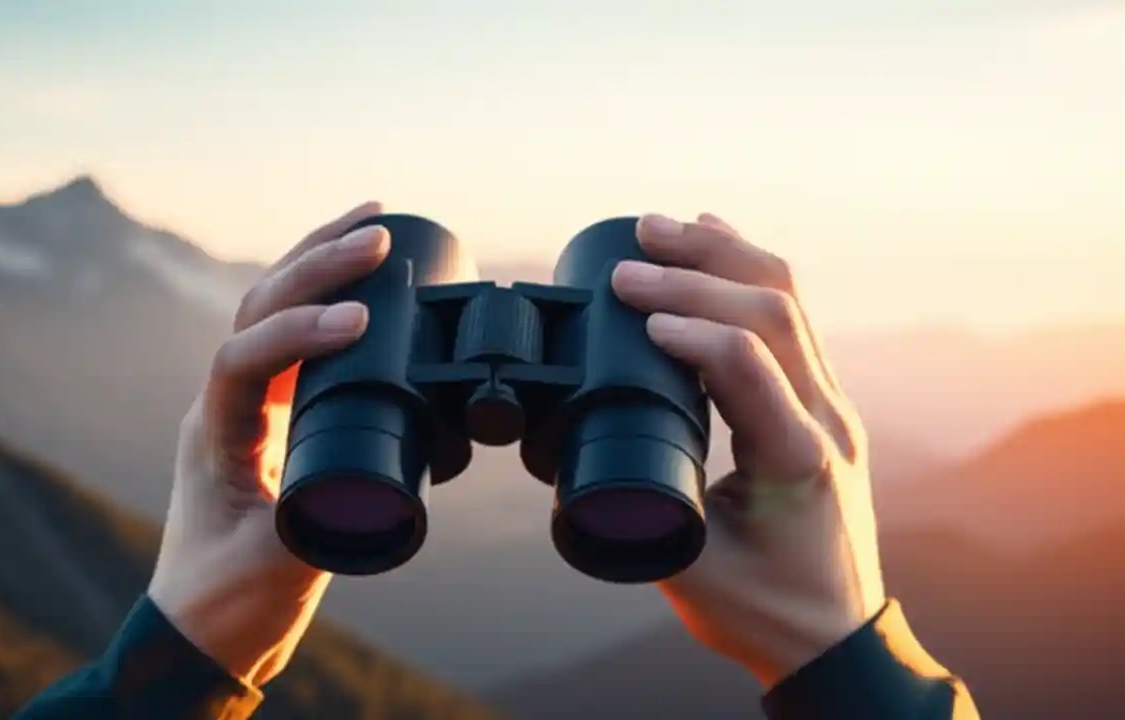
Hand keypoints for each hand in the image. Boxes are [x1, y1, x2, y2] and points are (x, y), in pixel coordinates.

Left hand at [147, 201, 390, 686]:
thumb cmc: (229, 602)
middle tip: (378, 237)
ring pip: (272, 311)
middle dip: (316, 266)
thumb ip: (317, 520)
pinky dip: (329, 304)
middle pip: (257, 308)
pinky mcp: (275, 420)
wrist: (207, 630)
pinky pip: (298, 341)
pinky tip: (362, 286)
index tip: (362, 323)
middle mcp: (224, 406)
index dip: (299, 331)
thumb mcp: (276, 564)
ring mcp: (248, 408)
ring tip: (372, 221)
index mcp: (215, 433)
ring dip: (319, 263)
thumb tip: (378, 479)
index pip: (244, 356)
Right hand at [611, 212, 886, 688]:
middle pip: (772, 309)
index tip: (631, 314)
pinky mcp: (819, 402)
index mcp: (794, 457)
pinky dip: (747, 271)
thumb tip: (576, 461)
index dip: (686, 327)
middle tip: (628, 260)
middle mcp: (824, 418)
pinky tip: (713, 241)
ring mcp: (829, 404)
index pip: (745, 361)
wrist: (834, 638)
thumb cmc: (764, 611)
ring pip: (789, 299)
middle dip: (695, 273)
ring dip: (722, 255)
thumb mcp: (690, 570)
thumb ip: (641, 509)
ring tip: (659, 228)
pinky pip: (792, 316)